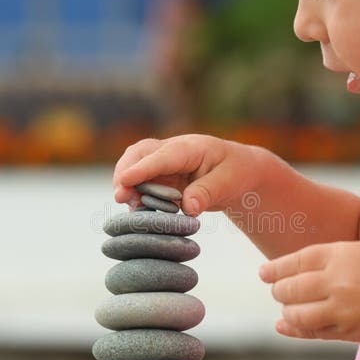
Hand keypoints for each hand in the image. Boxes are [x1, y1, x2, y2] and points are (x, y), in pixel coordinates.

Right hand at [113, 134, 267, 215]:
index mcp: (190, 147)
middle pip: (139, 154)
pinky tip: (139, 211)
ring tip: (130, 207)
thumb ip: (208, 192)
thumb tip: (189, 207)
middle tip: (120, 197)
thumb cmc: (237, 172)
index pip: (162, 156)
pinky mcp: (161, 178)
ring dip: (128, 186)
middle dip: (125, 173)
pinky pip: (142, 184)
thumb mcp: (229, 181)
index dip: (142, 169)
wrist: (240, 171)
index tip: (124, 182)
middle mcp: (172, 151)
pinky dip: (136, 196)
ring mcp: (164, 164)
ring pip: (136, 168)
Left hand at [259, 241, 359, 344]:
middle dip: (280, 290)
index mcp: (342, 255)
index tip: (263, 273)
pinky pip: (311, 332)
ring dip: (287, 311)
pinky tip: (283, 325)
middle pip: (290, 288)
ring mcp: (342, 309)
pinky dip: (293, 329)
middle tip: (278, 290)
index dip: (275, 268)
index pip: (296, 261)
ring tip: (288, 308)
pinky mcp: (346, 332)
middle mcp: (338, 282)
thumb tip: (296, 269)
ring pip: (296, 314)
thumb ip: (332, 258)